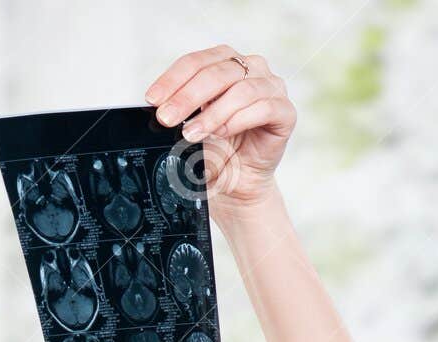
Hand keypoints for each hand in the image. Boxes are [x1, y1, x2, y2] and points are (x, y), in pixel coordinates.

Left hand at [145, 45, 296, 220]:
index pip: (197, 61)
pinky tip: (221, 133)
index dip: (173, 78)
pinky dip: (239, 119)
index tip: (153, 99)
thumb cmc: (215, 151)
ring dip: (212, 113)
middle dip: (187, 96)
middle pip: (218, 72)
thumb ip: (178, 116)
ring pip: (242, 89)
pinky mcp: (285, 113)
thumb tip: (160, 111)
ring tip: (191, 134)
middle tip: (166, 118)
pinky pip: (265, 107)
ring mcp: (271, 89)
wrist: (236, 184)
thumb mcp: (189, 130)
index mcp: (225, 65)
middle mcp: (251, 70)